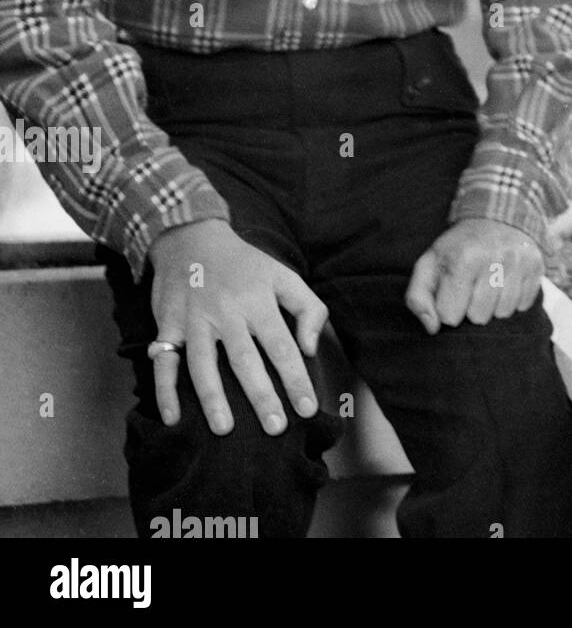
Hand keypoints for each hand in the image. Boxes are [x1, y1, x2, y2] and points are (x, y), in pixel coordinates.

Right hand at [146, 219, 328, 436]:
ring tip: (225, 430)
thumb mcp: (284, 276)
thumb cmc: (246, 266)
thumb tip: (310, 348)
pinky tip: (172, 417)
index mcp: (259, 301)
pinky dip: (164, 390)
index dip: (295, 378)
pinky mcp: (168, 325)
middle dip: (261, 395)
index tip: (307, 408)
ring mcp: (195, 320)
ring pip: (203, 363)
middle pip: (244, 359)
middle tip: (275, 429)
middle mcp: (227, 312)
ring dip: (212, 397)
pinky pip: (163, 361)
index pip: (282, 345)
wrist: (192, 239)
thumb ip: (308, 309)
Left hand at [405, 218, 543, 332]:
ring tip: (489, 285)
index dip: (447, 307)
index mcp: (463, 259)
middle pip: (479, 318)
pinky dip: (512, 300)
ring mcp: (519, 264)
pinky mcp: (536, 267)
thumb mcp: (429, 263)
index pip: (450, 316)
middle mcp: (494, 261)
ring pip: (503, 314)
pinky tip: (505, 283)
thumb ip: (418, 297)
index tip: (451, 291)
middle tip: (472, 286)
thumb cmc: (459, 246)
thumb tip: (432, 328)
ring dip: (493, 306)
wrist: (497, 214)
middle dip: (471, 308)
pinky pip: (523, 305)